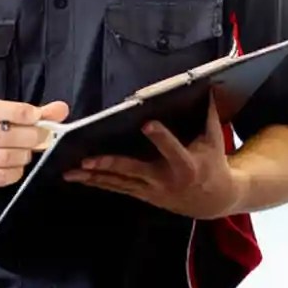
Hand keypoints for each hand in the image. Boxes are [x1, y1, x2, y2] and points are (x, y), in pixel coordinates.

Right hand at [0, 98, 68, 199]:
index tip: (37, 116)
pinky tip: (17, 167)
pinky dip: (16, 172)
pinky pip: (1, 176)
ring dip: (23, 155)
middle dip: (27, 136)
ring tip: (27, 153)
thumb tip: (61, 109)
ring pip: (3, 157)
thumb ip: (32, 114)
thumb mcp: (2, 121)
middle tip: (40, 138)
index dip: (18, 112)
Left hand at [64, 93, 245, 219]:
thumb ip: (209, 114)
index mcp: (186, 164)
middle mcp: (165, 180)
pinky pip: (117, 188)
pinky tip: (78, 177)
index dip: (160, 137)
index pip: (172, 148)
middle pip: (134, 170)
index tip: (146, 123)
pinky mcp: (142, 195)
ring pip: (119, 183)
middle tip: (88, 159)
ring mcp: (151, 190)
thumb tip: (207, 86)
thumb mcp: (215, 140)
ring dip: (94, 177)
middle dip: (110, 165)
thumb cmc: (213, 165)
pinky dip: (97, 182)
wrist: (213, 201)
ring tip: (71, 170)